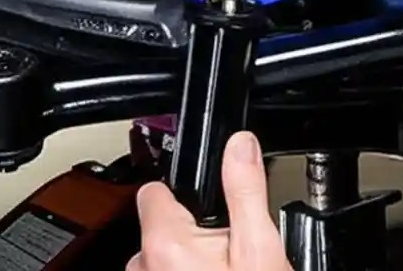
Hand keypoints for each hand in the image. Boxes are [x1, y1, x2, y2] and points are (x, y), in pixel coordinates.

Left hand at [130, 132, 290, 270]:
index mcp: (166, 241)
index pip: (154, 191)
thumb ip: (246, 191)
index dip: (182, 193)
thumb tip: (241, 143)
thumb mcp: (259, 247)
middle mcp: (143, 264)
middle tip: (226, 250)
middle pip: (160, 225)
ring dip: (184, 260)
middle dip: (188, 231)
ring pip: (162, 256)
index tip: (205, 204)